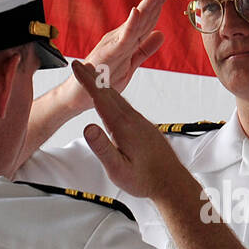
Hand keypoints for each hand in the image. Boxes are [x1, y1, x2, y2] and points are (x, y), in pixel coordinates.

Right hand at [72, 59, 192, 200]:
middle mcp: (133, 120)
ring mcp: (141, 122)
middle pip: (109, 93)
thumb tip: (88, 126)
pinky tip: (113, 102)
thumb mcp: (118, 169)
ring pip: (119, 99)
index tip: (76, 65)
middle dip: (94, 78)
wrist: (172, 183)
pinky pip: (127, 107)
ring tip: (94, 78)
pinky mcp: (145, 127)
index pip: (100, 98)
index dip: (87, 81)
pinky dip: (115, 98)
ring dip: (105, 87)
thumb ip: (102, 148)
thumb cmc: (144, 180)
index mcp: (123, 127)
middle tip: (80, 65)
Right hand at [74, 0, 167, 108]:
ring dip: (145, 7)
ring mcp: (114, 44)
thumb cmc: (101, 78)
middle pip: (142, 17)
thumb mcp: (130, 63)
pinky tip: (136, 12)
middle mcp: (120, 38)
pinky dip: (130, 25)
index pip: (146, 20)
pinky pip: (122, 39)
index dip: (158, 4)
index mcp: (127, 39)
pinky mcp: (108, 53)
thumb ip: (145, 48)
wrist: (80, 93)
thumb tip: (161, 34)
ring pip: (135, 24)